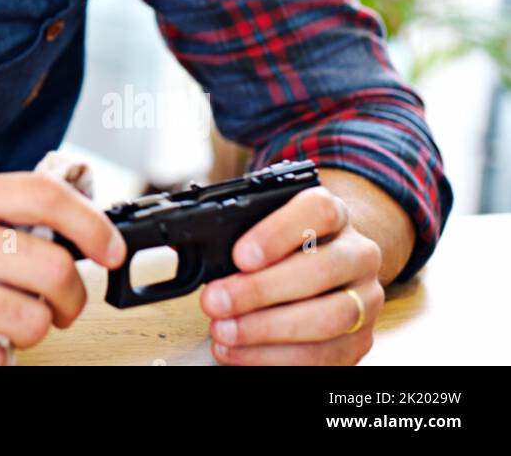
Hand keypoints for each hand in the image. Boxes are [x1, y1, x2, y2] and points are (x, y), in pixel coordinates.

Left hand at [200, 185, 384, 364]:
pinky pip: (324, 355)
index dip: (277, 233)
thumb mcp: (267, 225)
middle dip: (260, 290)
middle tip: (215, 301)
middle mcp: (359, 254)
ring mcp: (366, 298)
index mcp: (336, 214)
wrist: (325, 265)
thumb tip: (202, 254)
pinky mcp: (361, 339)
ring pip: (328, 318)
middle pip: (321, 270)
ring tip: (224, 331)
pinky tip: (240, 352)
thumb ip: (243, 233)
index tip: (239, 256)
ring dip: (266, 329)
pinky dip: (275, 357)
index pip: (319, 211)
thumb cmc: (286, 244)